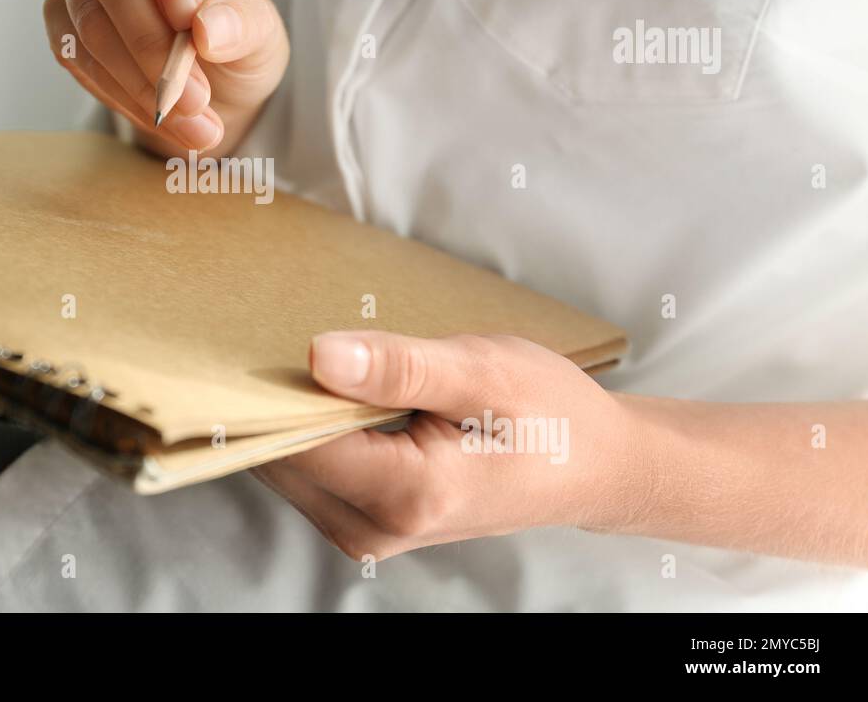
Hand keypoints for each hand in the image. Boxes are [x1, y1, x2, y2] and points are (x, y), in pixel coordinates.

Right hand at [43, 0, 289, 157]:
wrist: (208, 68)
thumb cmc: (234, 23)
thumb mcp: (260, 25)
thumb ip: (242, 22)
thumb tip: (207, 30)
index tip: (189, 14)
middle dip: (152, 43)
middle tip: (197, 96)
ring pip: (88, 22)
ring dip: (140, 81)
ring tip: (194, 121)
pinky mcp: (58, 14)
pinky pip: (77, 56)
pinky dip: (121, 95)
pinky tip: (162, 116)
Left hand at [255, 331, 650, 560]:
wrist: (593, 466)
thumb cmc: (549, 415)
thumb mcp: (482, 372)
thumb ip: (399, 367)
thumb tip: (318, 356)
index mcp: (406, 493)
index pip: (295, 439)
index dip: (277, 385)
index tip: (275, 336)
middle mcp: (374, 528)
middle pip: (280, 455)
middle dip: (284, 396)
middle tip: (311, 336)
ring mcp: (365, 532)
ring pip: (287, 464)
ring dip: (297, 412)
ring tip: (340, 364)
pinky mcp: (363, 520)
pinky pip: (309, 471)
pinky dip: (314, 429)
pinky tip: (346, 394)